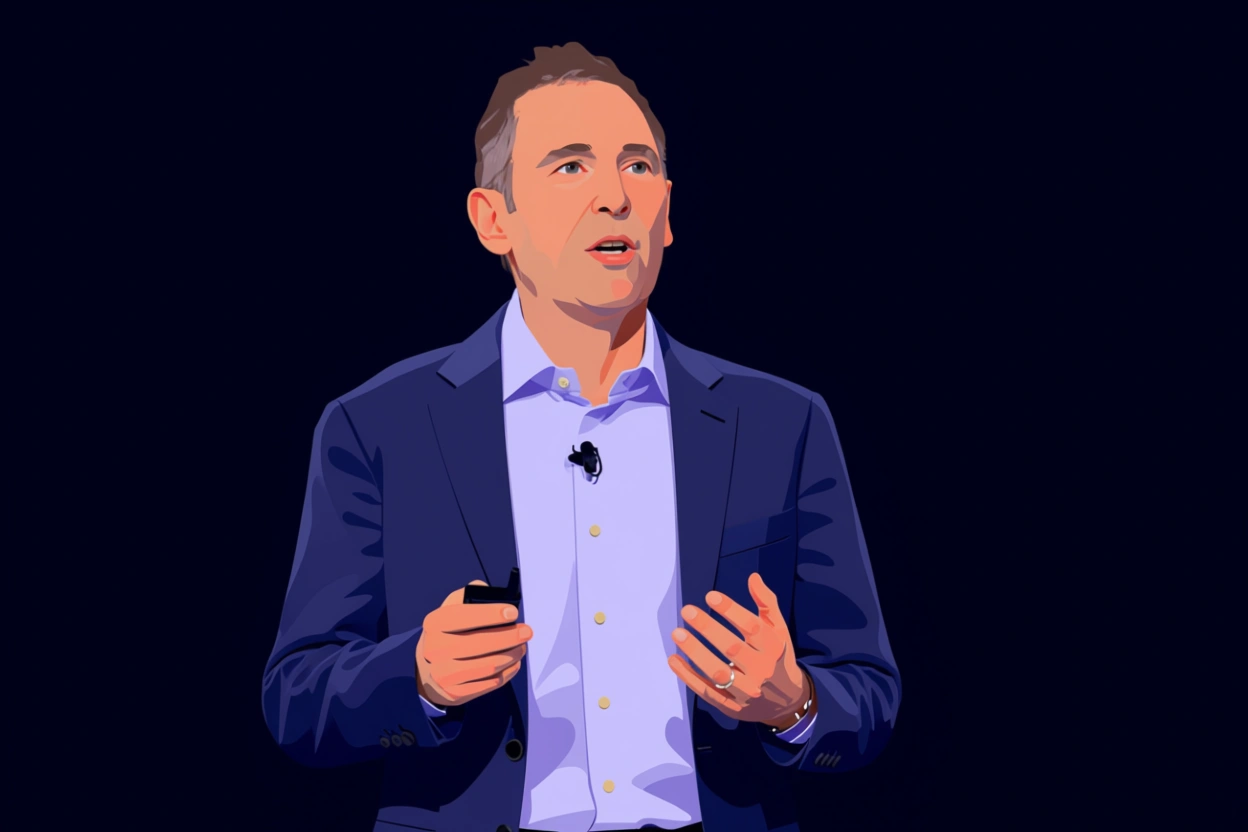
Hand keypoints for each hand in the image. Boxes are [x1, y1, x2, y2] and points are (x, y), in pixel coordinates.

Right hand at [415, 580, 532, 706]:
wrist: (429, 670)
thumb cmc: (448, 633)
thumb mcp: (451, 609)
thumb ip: (469, 595)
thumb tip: (490, 592)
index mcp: (434, 623)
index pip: (462, 617)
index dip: (490, 614)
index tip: (513, 612)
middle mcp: (435, 649)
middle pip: (479, 643)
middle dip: (509, 637)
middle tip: (527, 631)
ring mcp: (443, 674)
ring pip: (488, 666)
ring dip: (512, 655)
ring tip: (522, 647)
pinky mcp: (455, 692)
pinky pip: (488, 683)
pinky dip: (507, 672)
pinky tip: (513, 663)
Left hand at [668, 573, 814, 728]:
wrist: (787, 701)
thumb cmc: (776, 656)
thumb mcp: (778, 630)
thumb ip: (766, 603)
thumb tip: (753, 577)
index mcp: (774, 648)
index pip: (753, 627)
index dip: (731, 610)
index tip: (711, 596)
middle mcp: (762, 670)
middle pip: (733, 648)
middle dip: (708, 628)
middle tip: (687, 610)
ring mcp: (747, 691)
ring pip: (719, 672)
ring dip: (696, 652)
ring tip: (677, 632)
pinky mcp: (732, 707)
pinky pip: (708, 692)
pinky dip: (688, 677)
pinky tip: (674, 659)